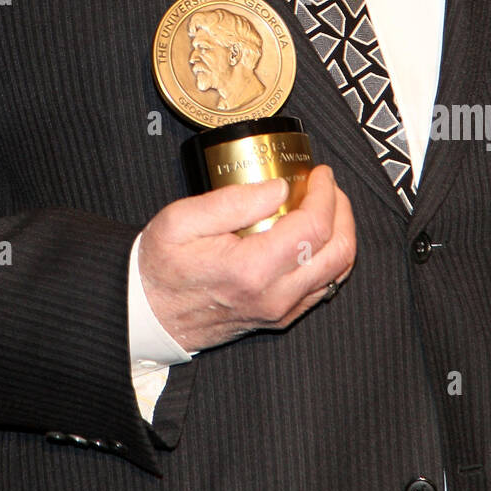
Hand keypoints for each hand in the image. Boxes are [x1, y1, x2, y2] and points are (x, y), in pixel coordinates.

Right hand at [137, 166, 355, 351]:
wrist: (148, 315)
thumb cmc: (160, 267)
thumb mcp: (180, 220)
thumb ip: (231, 201)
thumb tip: (278, 188)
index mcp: (250, 269)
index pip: (314, 229)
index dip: (325, 194)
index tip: (319, 173)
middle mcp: (273, 296)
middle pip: (338, 253)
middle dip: (342, 211)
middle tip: (327, 186)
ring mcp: (279, 311)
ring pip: (337, 273)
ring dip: (341, 233)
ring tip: (325, 205)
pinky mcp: (280, 317)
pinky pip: (323, 287)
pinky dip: (329, 256)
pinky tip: (312, 234)